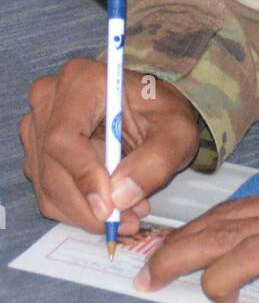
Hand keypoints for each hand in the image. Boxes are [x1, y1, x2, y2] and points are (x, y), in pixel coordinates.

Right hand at [20, 57, 200, 234]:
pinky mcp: (38, 152)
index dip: (84, 176)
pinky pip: (50, 192)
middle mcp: (50, 100)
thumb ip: (154, 162)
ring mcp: (39, 127)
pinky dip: (80, 208)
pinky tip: (112, 206)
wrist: (154, 111)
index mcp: (80, 81)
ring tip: (128, 213)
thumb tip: (120, 197)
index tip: (110, 206)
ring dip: (87, 211)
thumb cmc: (164, 113)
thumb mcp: (176, 133)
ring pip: (49, 186)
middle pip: (53, 168)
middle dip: (90, 205)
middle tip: (126, 221)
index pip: (64, 137)